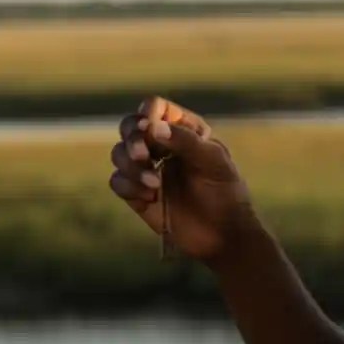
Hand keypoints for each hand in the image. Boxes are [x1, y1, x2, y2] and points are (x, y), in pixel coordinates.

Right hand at [109, 97, 262, 264]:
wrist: (223, 236)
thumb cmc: (225, 193)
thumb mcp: (213, 162)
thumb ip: (185, 141)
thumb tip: (153, 127)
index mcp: (183, 130)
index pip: (156, 108)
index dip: (148, 113)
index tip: (150, 129)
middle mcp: (162, 145)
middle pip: (130, 126)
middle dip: (132, 139)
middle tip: (143, 156)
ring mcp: (148, 169)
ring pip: (119, 153)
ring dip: (130, 166)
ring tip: (154, 185)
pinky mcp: (138, 193)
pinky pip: (118, 181)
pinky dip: (128, 186)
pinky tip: (150, 197)